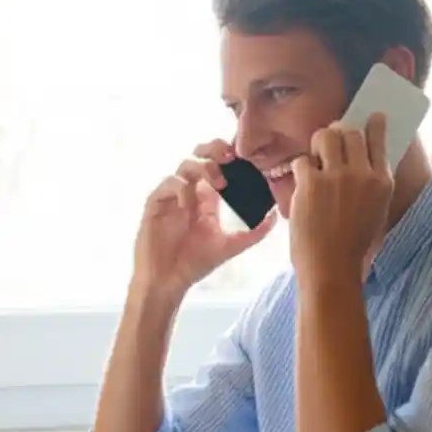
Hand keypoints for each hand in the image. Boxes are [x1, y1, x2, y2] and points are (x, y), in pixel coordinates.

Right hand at [133, 140, 276, 296]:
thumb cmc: (194, 264)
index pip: (219, 166)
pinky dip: (182, 188)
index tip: (247, 157)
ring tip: (219, 183)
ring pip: (185, 165)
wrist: (167, 282)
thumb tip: (275, 217)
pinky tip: (190, 204)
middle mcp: (190, 192)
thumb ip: (253, 233)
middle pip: (200, 156)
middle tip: (231, 158)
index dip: (230, 156)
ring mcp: (172, 196)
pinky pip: (169, 184)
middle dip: (214, 150)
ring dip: (203, 168)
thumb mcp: (230, 246)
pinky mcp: (156, 203)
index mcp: (207, 198)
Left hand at [289, 113, 393, 285]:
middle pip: (350, 132)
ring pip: (326, 136)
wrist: (331, 268)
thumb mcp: (375, 212)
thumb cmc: (353, 245)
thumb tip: (361, 160)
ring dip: (319, 143)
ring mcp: (336, 177)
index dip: (373, 124)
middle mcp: (362, 174)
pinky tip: (303, 183)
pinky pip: (303, 160)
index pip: (379, 139)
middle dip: (339, 133)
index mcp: (382, 182)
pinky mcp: (311, 183)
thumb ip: (371, 184)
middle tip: (330, 142)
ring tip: (316, 158)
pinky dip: (301, 169)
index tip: (372, 116)